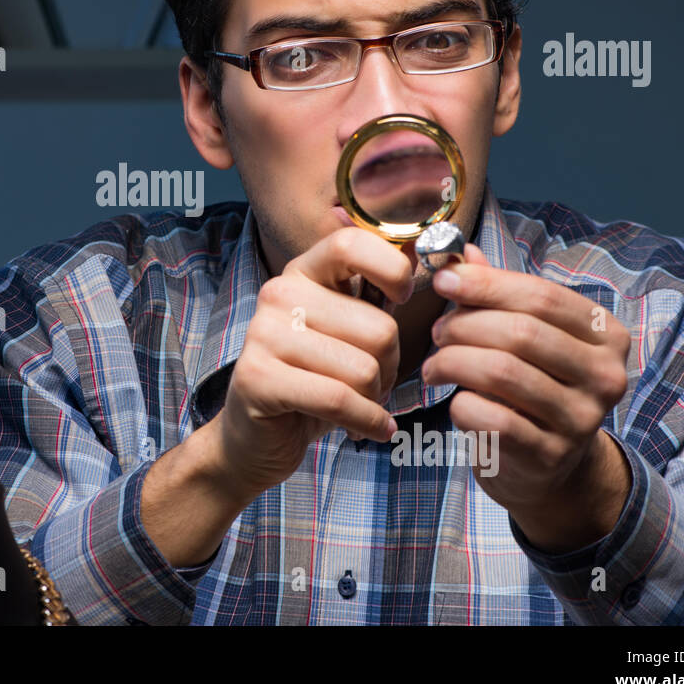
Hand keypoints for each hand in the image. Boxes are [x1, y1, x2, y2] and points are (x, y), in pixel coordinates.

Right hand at [213, 227, 411, 501]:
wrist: (255, 438)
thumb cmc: (312, 383)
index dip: (391, 269)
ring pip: (363, 370)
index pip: (350, 245)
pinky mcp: (257, 377)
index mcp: (301, 274)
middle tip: (374, 384)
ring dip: (375, 399)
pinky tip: (371, 429)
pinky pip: (339, 399)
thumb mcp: (345, 333)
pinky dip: (367, 422)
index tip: (401, 300)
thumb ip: (376, 296)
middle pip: (378, 328)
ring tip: (360, 405)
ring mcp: (263, 334)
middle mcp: (278, 295)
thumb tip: (427, 257)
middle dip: (391, 368)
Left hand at [422, 243, 632, 549]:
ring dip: (452, 362)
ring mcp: (582, 420)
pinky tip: (453, 401)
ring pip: (501, 372)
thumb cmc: (533, 387)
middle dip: (463, 325)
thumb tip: (458, 253)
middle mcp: (605, 376)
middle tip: (436, 332)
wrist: (549, 468)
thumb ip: (497, 294)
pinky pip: (490, 417)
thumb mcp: (526, 337)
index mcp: (605, 335)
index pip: (541, 296)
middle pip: (520, 332)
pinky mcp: (550, 455)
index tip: (441, 280)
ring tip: (433, 365)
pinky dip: (459, 403)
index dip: (485, 284)